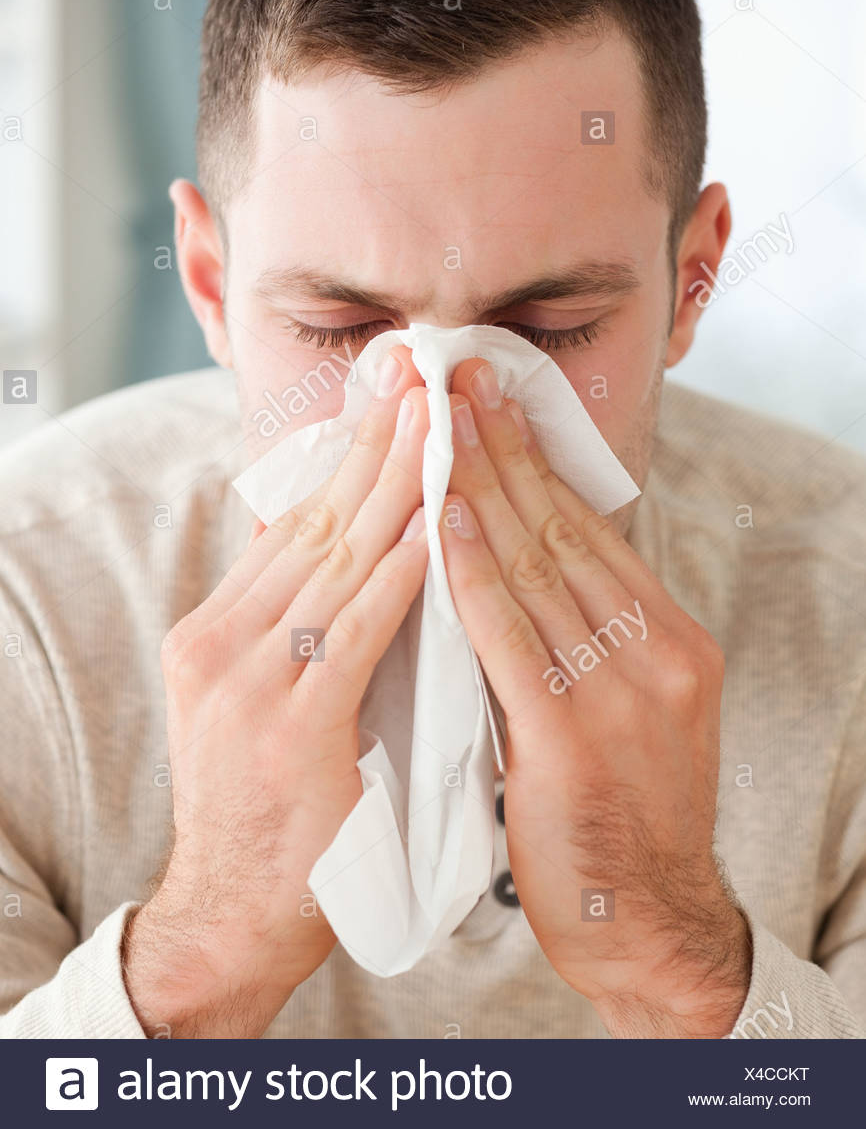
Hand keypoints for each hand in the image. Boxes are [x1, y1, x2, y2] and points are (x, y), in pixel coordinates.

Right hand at [123, 347, 429, 1037]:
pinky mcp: (289, 728)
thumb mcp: (263, 703)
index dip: (345, 451)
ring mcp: (248, 683)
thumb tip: (348, 554)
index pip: (291, 519)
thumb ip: (297, 629)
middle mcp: (221, 642)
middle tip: (419, 371)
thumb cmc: (266, 810)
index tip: (389, 391)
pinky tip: (434, 524)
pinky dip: (398, 574)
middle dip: (374, 442)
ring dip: (394, 485)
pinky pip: (354, 633)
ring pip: (334, 560)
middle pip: (312, 521)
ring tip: (438, 419)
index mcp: (217, 630)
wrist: (229, 920)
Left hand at [438, 359, 750, 1037]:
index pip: (591, 531)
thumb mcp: (624, 713)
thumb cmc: (620, 819)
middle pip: (564, 528)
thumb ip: (583, 641)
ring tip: (442, 414)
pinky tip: (443, 513)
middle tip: (462, 374)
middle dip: (505, 444)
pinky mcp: (574, 738)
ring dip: (482, 480)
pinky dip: (473, 566)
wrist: (652, 929)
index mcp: (671, 639)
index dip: (537, 460)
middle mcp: (657, 651)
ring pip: (538, 563)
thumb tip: (517, 568)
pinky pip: (510, 633)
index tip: (494, 402)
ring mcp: (622, 692)